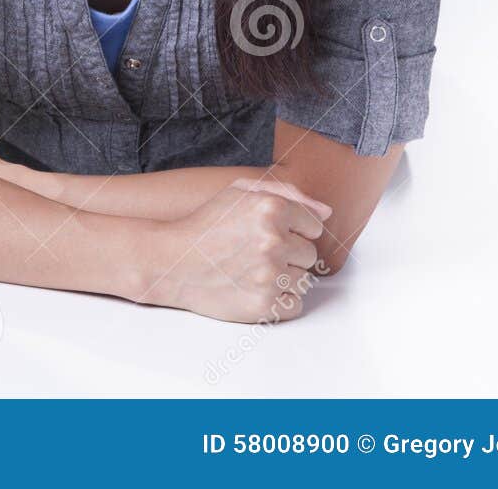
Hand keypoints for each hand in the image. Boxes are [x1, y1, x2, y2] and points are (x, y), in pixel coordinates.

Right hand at [140, 177, 331, 322]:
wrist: (171, 261)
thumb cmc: (205, 226)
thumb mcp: (238, 192)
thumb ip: (287, 193)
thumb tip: (326, 213)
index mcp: (270, 208)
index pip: (313, 226)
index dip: (291, 230)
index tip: (266, 234)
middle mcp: (273, 240)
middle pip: (309, 255)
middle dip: (288, 255)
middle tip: (254, 253)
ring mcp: (270, 274)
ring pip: (304, 281)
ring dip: (283, 279)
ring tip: (252, 271)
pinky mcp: (264, 304)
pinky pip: (294, 306)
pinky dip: (278, 302)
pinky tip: (254, 289)